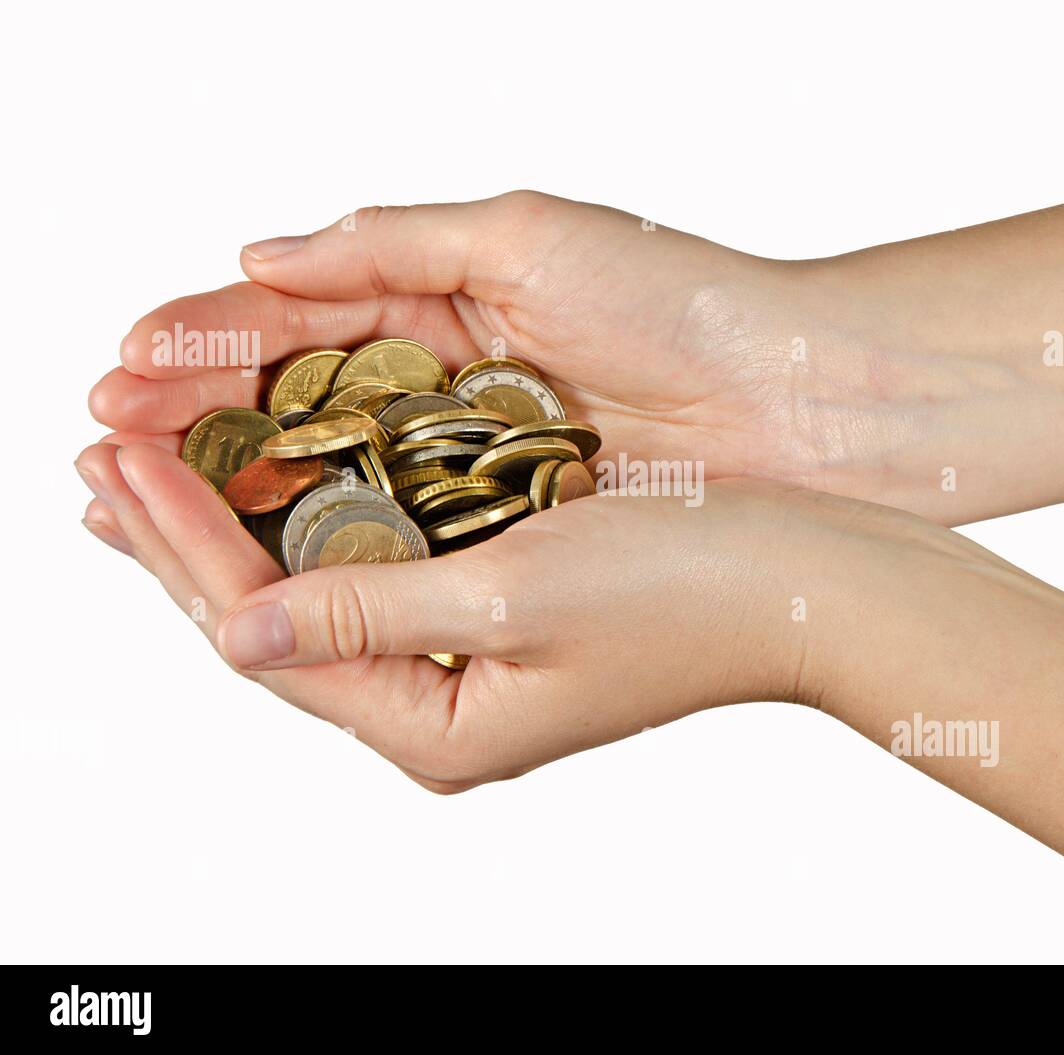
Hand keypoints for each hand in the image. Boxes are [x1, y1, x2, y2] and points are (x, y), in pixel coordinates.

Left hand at [76, 439, 848, 789]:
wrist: (805, 577)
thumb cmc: (687, 587)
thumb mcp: (512, 597)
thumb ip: (368, 615)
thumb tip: (236, 631)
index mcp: (439, 730)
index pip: (269, 636)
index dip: (184, 546)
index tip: (116, 460)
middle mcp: (442, 707)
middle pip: (278, 619)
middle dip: (186, 536)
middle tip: (99, 455)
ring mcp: (469, 662)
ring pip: (320, 588)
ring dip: (241, 518)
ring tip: (156, 462)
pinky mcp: (498, 614)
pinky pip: (378, 566)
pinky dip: (320, 512)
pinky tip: (277, 469)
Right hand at [90, 192, 887, 509]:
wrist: (799, 402)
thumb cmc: (678, 301)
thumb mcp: (525, 235)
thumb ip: (387, 243)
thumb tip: (258, 255)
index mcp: (445, 303)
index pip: (298, 324)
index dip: (206, 347)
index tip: (123, 375)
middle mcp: (449, 391)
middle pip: (297, 407)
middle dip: (199, 422)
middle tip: (105, 446)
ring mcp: (475, 467)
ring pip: (335, 480)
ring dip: (242, 489)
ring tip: (148, 499)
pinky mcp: (512, 533)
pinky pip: (401, 539)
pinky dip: (329, 541)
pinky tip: (257, 547)